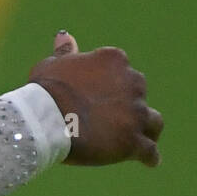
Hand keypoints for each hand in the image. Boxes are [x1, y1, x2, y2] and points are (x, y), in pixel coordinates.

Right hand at [28, 30, 163, 166]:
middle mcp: (133, 82)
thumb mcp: (52, 65)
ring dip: (145, 128)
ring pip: (152, 122)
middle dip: (128, 104)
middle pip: (138, 94)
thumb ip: (66, 52)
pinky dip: (149, 156)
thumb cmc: (44, 90)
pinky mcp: (134, 141)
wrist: (44, 119)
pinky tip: (145, 160)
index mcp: (114, 60)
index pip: (122, 70)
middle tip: (108, 118)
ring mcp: (136, 113)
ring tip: (134, 138)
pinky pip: (150, 151)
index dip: (109, 83)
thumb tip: (64, 35)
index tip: (94, 94)